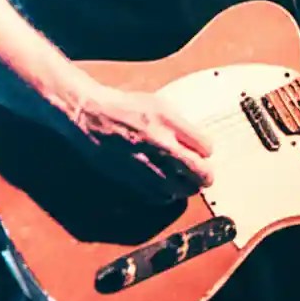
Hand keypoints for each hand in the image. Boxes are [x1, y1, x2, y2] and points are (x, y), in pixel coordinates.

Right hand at [73, 85, 214, 201]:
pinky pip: (162, 195)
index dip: (206, 150)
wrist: (93, 115)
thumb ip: (180, 125)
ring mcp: (147, 163)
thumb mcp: (159, 104)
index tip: (203, 151)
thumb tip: (199, 145)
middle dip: (205, 175)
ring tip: (187, 182)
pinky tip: (167, 186)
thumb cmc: (128, 107)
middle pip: (199, 172)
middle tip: (205, 175)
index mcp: (168, 121)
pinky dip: (169, 193)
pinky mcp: (134, 177)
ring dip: (188, 186)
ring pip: (182, 189)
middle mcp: (160, 144)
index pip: (205, 146)